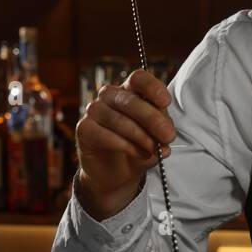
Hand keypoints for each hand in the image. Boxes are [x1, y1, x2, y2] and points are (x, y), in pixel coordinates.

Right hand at [74, 69, 175, 219]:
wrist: (116, 173)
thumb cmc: (137, 147)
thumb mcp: (156, 136)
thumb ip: (161, 132)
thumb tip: (166, 138)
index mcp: (129, 90)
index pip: (138, 79)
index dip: (152, 87)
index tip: (165, 102)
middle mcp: (109, 96)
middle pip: (130, 100)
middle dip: (152, 119)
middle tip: (168, 136)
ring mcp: (94, 110)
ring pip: (119, 120)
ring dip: (140, 136)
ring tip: (154, 150)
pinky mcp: (83, 129)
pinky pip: (105, 135)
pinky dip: (125, 146)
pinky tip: (138, 153)